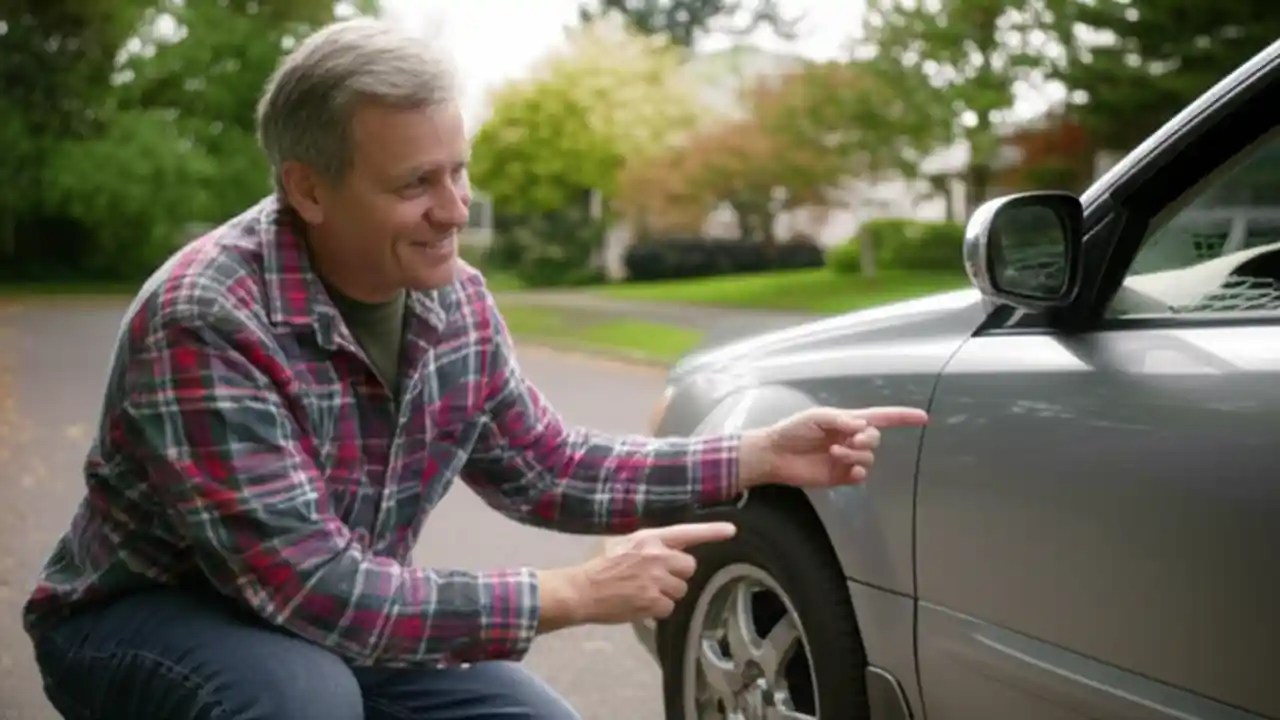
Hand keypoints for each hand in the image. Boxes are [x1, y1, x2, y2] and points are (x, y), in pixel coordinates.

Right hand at [536, 522, 736, 631]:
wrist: (583, 590)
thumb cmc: (602, 567)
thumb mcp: (625, 544)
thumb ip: (650, 546)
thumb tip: (670, 553)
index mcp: (650, 538)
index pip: (687, 532)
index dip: (712, 532)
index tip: (732, 531)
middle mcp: (657, 556)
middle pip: (689, 566)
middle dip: (678, 575)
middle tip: (657, 579)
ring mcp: (656, 579)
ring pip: (681, 590)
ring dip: (667, 595)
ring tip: (644, 593)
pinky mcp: (653, 600)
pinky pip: (669, 608)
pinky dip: (658, 610)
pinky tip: (641, 605)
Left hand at [740, 406, 928, 488]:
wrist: (776, 454)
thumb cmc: (793, 430)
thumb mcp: (817, 416)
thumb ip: (841, 420)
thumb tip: (862, 426)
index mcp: (848, 421)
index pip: (881, 417)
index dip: (902, 417)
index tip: (923, 417)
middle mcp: (851, 439)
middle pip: (876, 438)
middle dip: (867, 438)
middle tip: (849, 439)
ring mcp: (847, 458)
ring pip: (869, 457)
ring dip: (855, 454)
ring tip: (833, 452)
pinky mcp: (841, 476)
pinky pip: (861, 474)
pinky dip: (857, 470)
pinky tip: (846, 468)